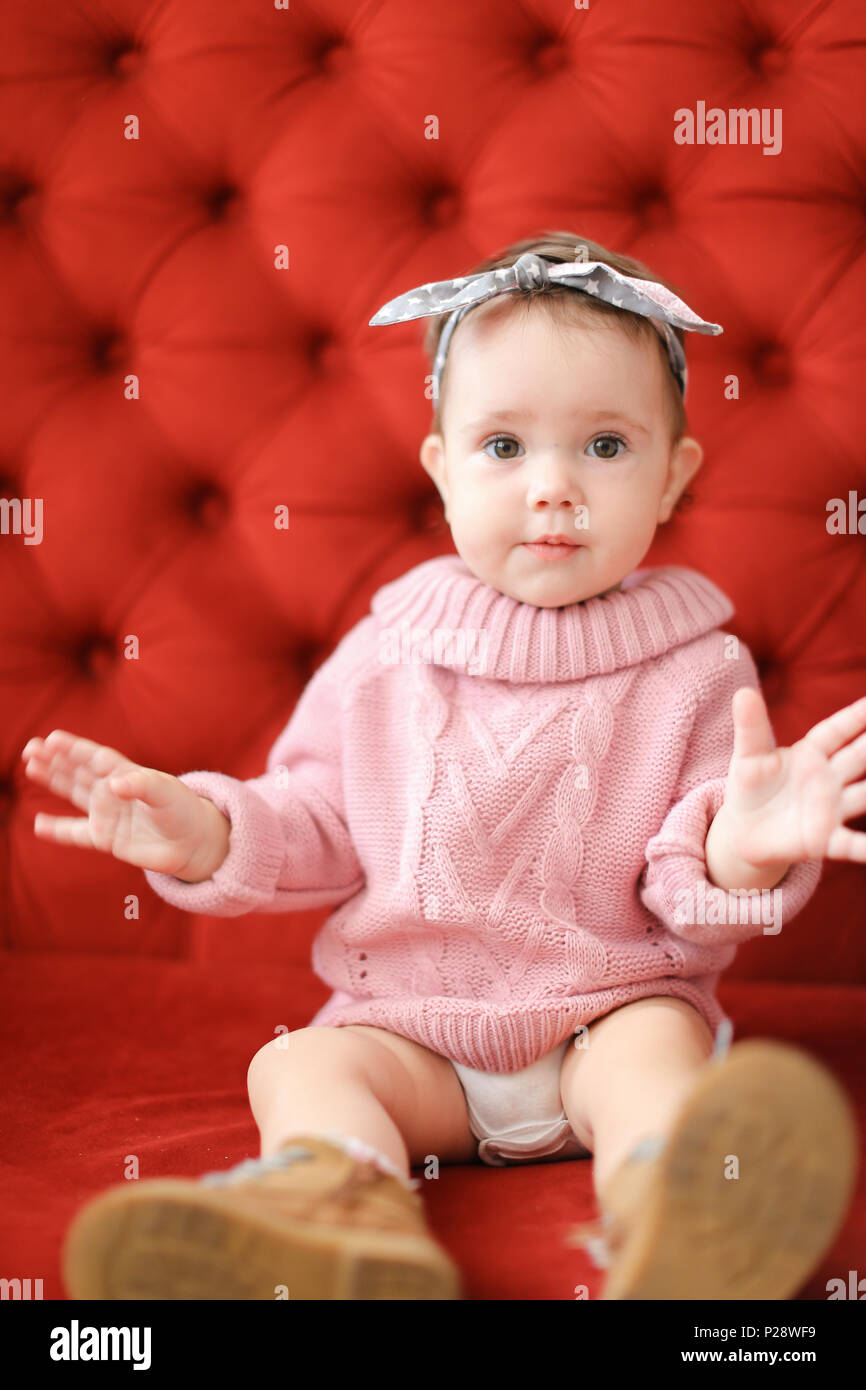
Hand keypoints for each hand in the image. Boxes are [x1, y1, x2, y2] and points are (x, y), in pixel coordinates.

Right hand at [21, 729, 228, 880]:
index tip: (53, 739)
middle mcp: (112, 790)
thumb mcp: (166, 792)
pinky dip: (57, 830)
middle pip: (78, 771)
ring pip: (73, 793)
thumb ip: (141, 786)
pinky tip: (38, 824)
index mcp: (126, 773)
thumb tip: (113, 786)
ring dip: (53, 780)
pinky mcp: (105, 838)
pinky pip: (76, 833)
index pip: (95, 757)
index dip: (75, 748)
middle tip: (31, 748)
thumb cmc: (182, 810)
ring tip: (30, 767)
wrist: (192, 842)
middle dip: (55, 759)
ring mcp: (106, 813)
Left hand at [717, 689, 865, 866]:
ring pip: (864, 796)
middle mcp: (829, 778)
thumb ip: (750, 727)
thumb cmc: (752, 787)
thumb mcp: (749, 757)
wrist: (745, 831)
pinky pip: (852, 844)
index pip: (838, 730)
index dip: (857, 716)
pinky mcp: (825, 840)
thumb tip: (742, 692)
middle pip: (859, 758)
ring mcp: (831, 809)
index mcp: (812, 753)